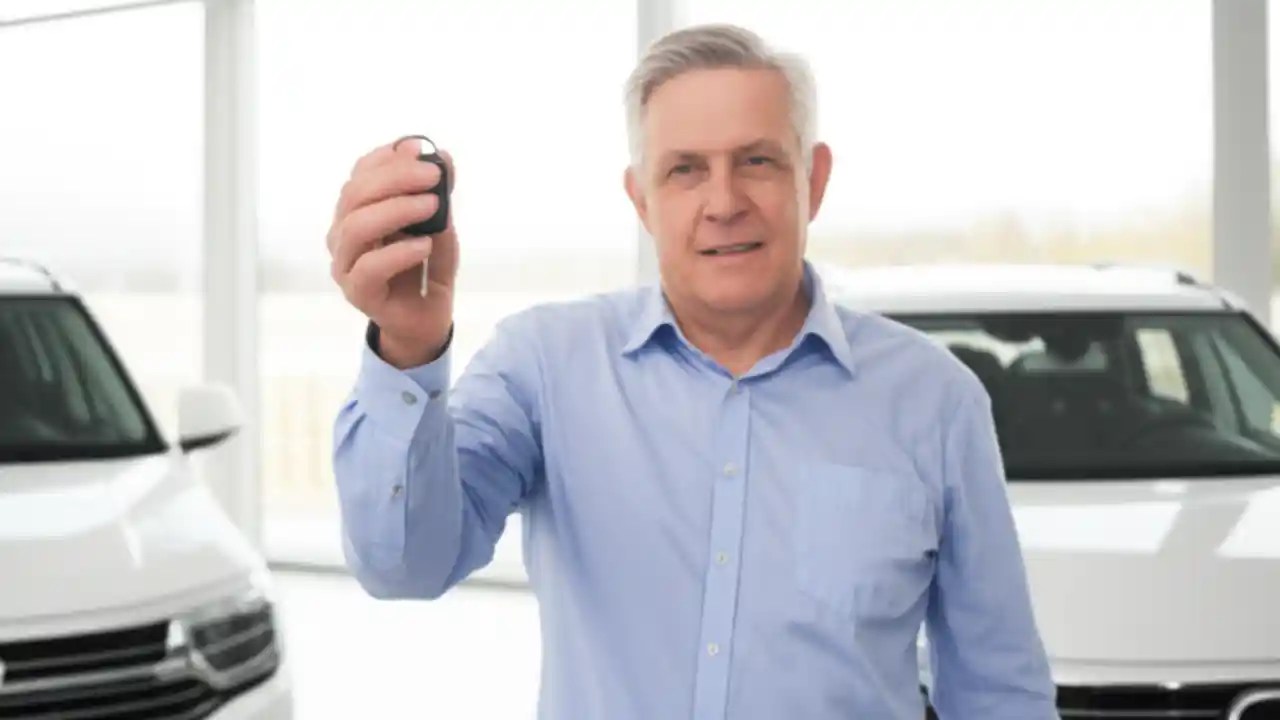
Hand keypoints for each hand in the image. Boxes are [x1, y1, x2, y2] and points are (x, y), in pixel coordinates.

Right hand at [327, 137, 458, 367]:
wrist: (425, 321)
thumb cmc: (425, 270)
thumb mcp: (438, 227)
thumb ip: (438, 197)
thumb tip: (444, 158)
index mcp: (357, 212)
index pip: (360, 175)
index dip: (387, 158)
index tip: (420, 149)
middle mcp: (343, 234)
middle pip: (355, 195)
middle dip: (396, 177)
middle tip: (434, 176)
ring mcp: (345, 264)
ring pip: (356, 226)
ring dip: (396, 209)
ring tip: (432, 206)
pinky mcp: (357, 292)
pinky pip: (370, 267)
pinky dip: (399, 251)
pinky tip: (425, 245)